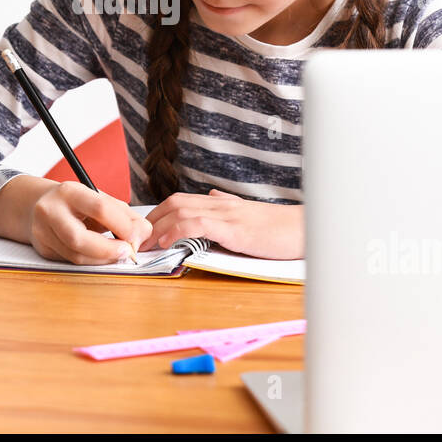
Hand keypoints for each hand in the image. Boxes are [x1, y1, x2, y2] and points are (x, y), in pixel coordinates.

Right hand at [27, 182, 151, 264]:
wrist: (37, 205)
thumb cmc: (76, 202)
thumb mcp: (98, 199)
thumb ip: (124, 215)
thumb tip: (144, 234)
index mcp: (69, 192)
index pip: (99, 208)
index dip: (122, 226)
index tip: (136, 237)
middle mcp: (51, 211)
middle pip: (79, 238)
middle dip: (108, 250)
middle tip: (127, 253)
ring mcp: (43, 232)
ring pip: (75, 255)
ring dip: (102, 259)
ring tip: (117, 255)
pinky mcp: (44, 250)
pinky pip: (72, 262)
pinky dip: (92, 262)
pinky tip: (101, 256)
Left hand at [138, 188, 304, 259]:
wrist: (307, 230)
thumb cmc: (280, 228)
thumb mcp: (249, 215)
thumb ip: (228, 206)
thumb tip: (212, 197)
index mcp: (222, 203)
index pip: (180, 201)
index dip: (157, 215)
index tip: (141, 232)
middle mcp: (221, 205)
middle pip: (174, 203)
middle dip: (150, 221)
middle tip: (133, 241)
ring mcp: (228, 215)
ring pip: (182, 212)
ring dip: (157, 228)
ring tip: (142, 245)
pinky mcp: (236, 230)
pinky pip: (200, 225)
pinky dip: (178, 232)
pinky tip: (166, 243)